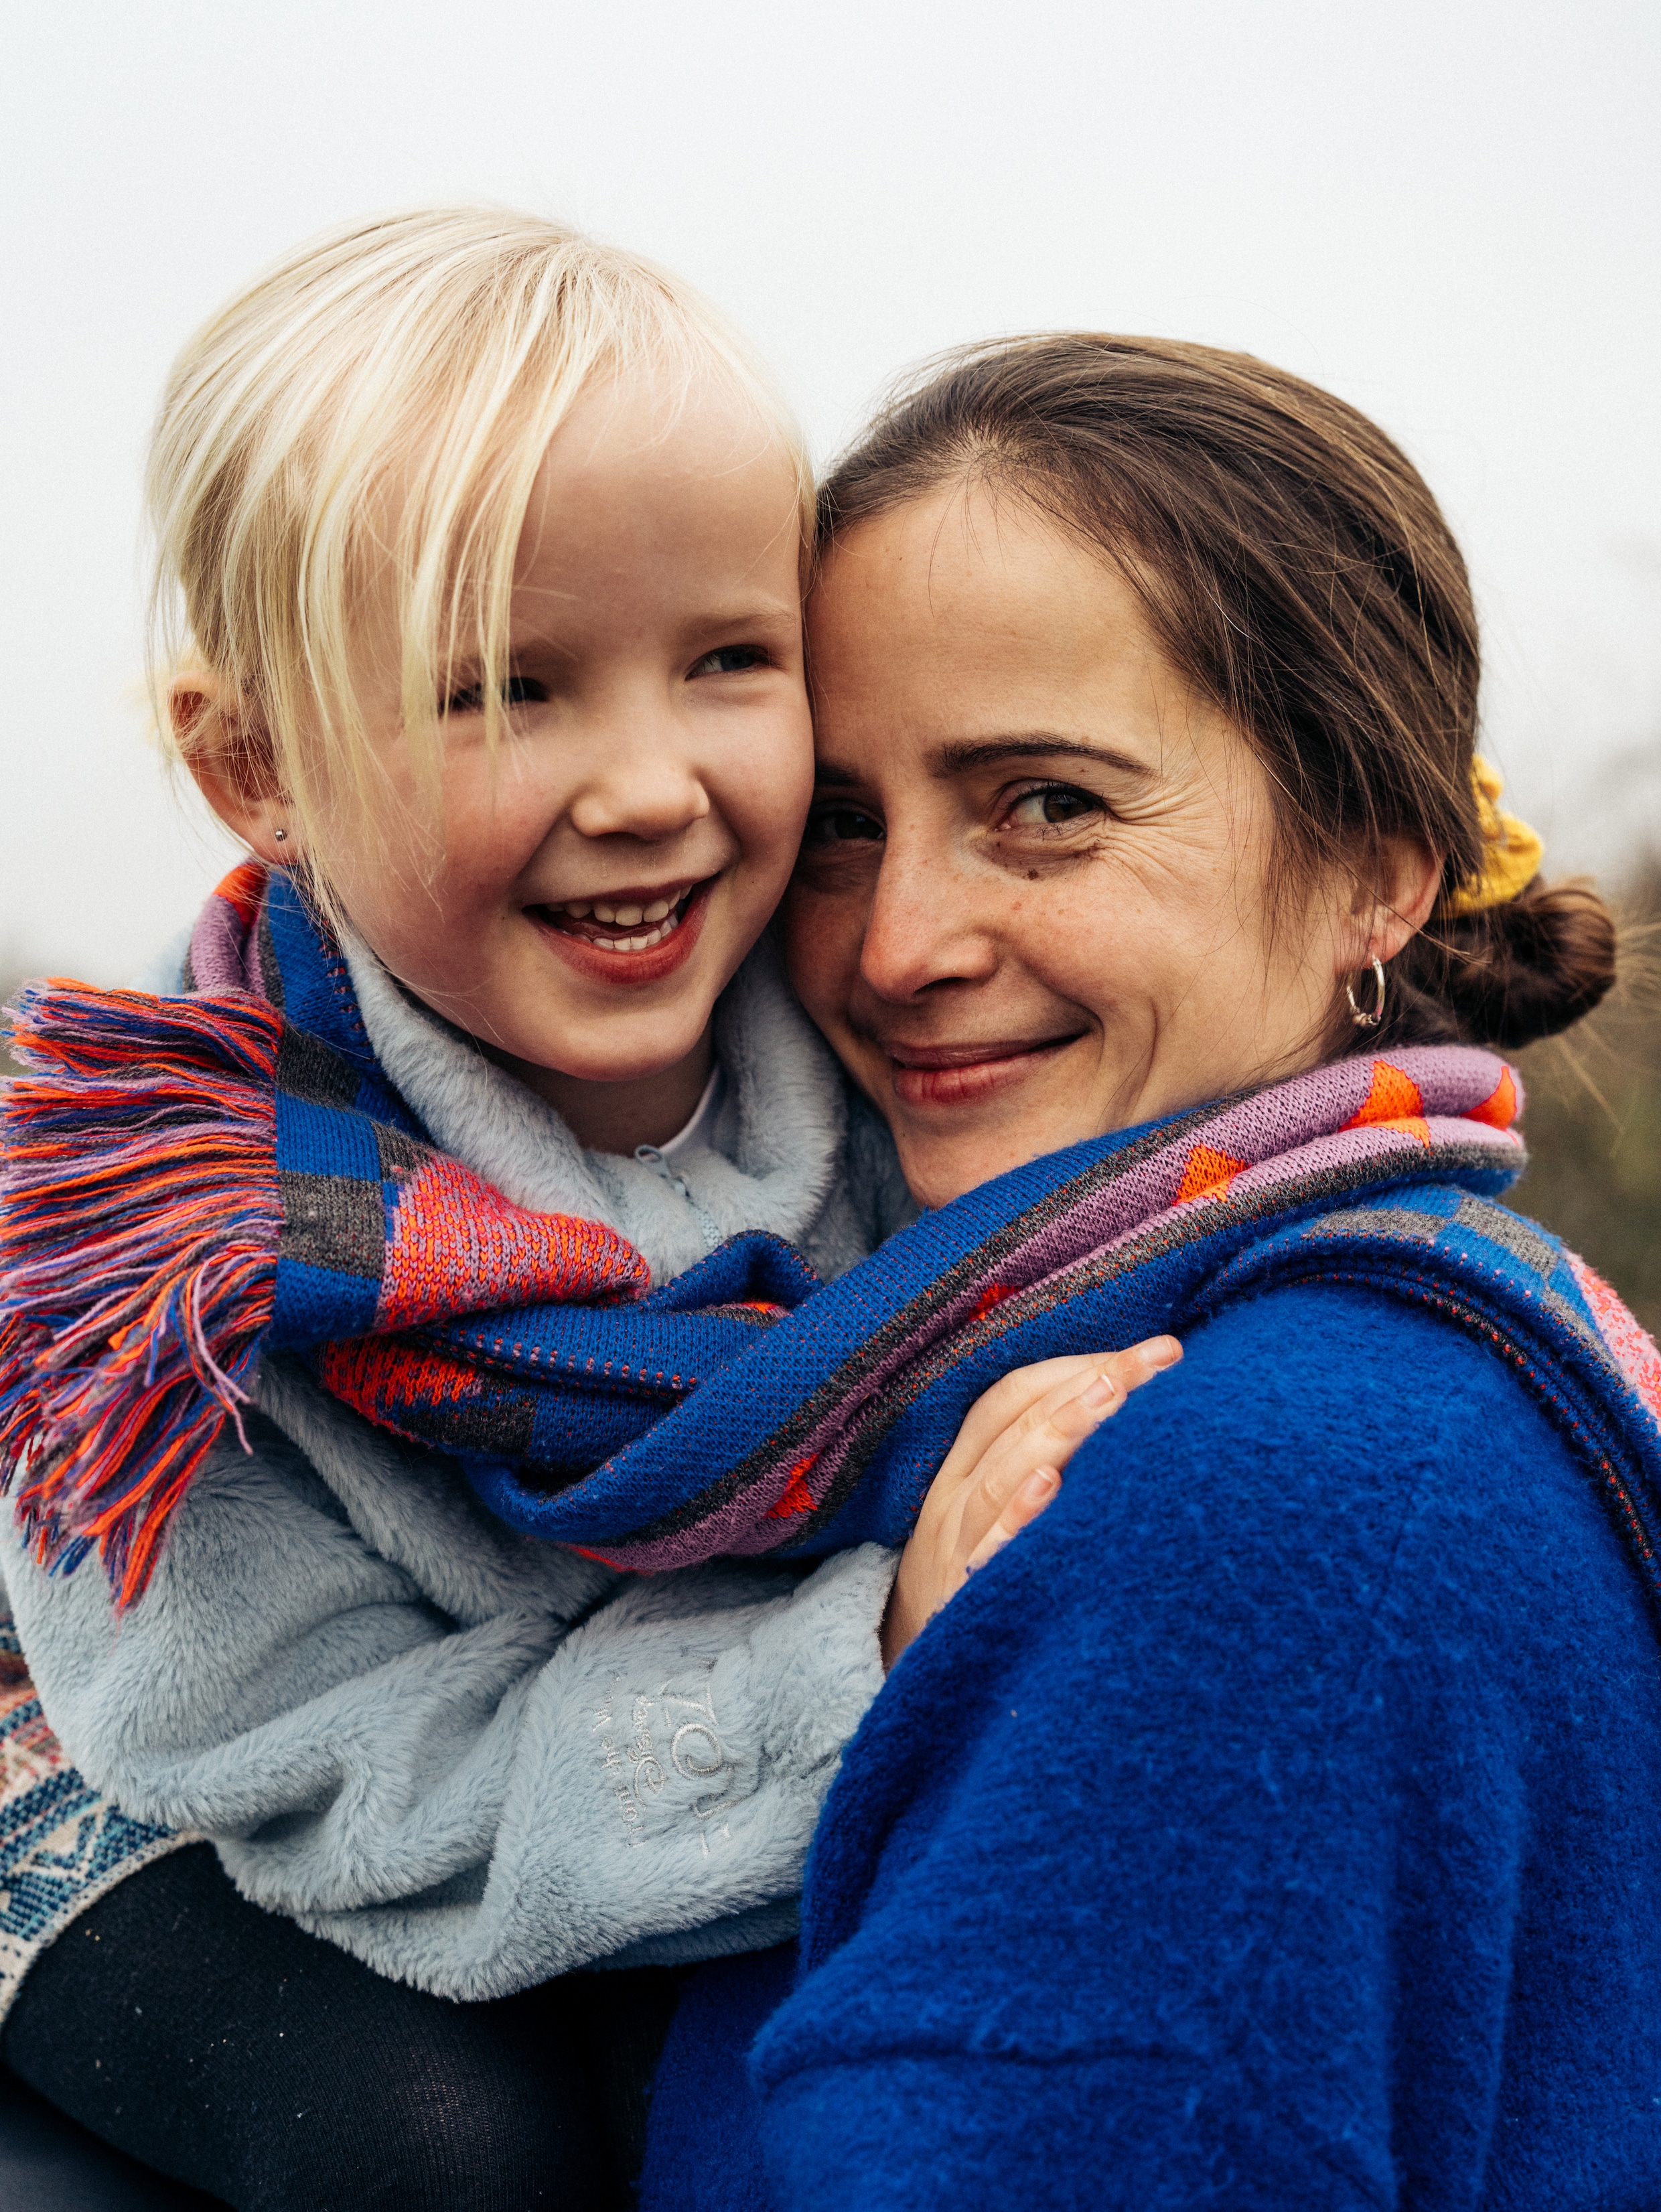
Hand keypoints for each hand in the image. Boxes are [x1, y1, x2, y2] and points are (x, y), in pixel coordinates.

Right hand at [881, 1337, 1181, 1668]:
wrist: (923, 1683)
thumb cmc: (978, 1584)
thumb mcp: (990, 1520)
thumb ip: (1036, 1469)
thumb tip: (1127, 1412)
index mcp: (961, 1473)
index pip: (1011, 1397)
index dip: (1077, 1365)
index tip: (1153, 1352)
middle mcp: (953, 1503)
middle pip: (1015, 1425)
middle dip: (1088, 1383)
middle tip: (1156, 1359)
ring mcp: (957, 1551)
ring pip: (1000, 1478)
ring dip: (1058, 1431)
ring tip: (1113, 1395)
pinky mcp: (965, 1605)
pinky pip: (988, 1556)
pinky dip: (1016, 1520)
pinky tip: (1050, 1490)